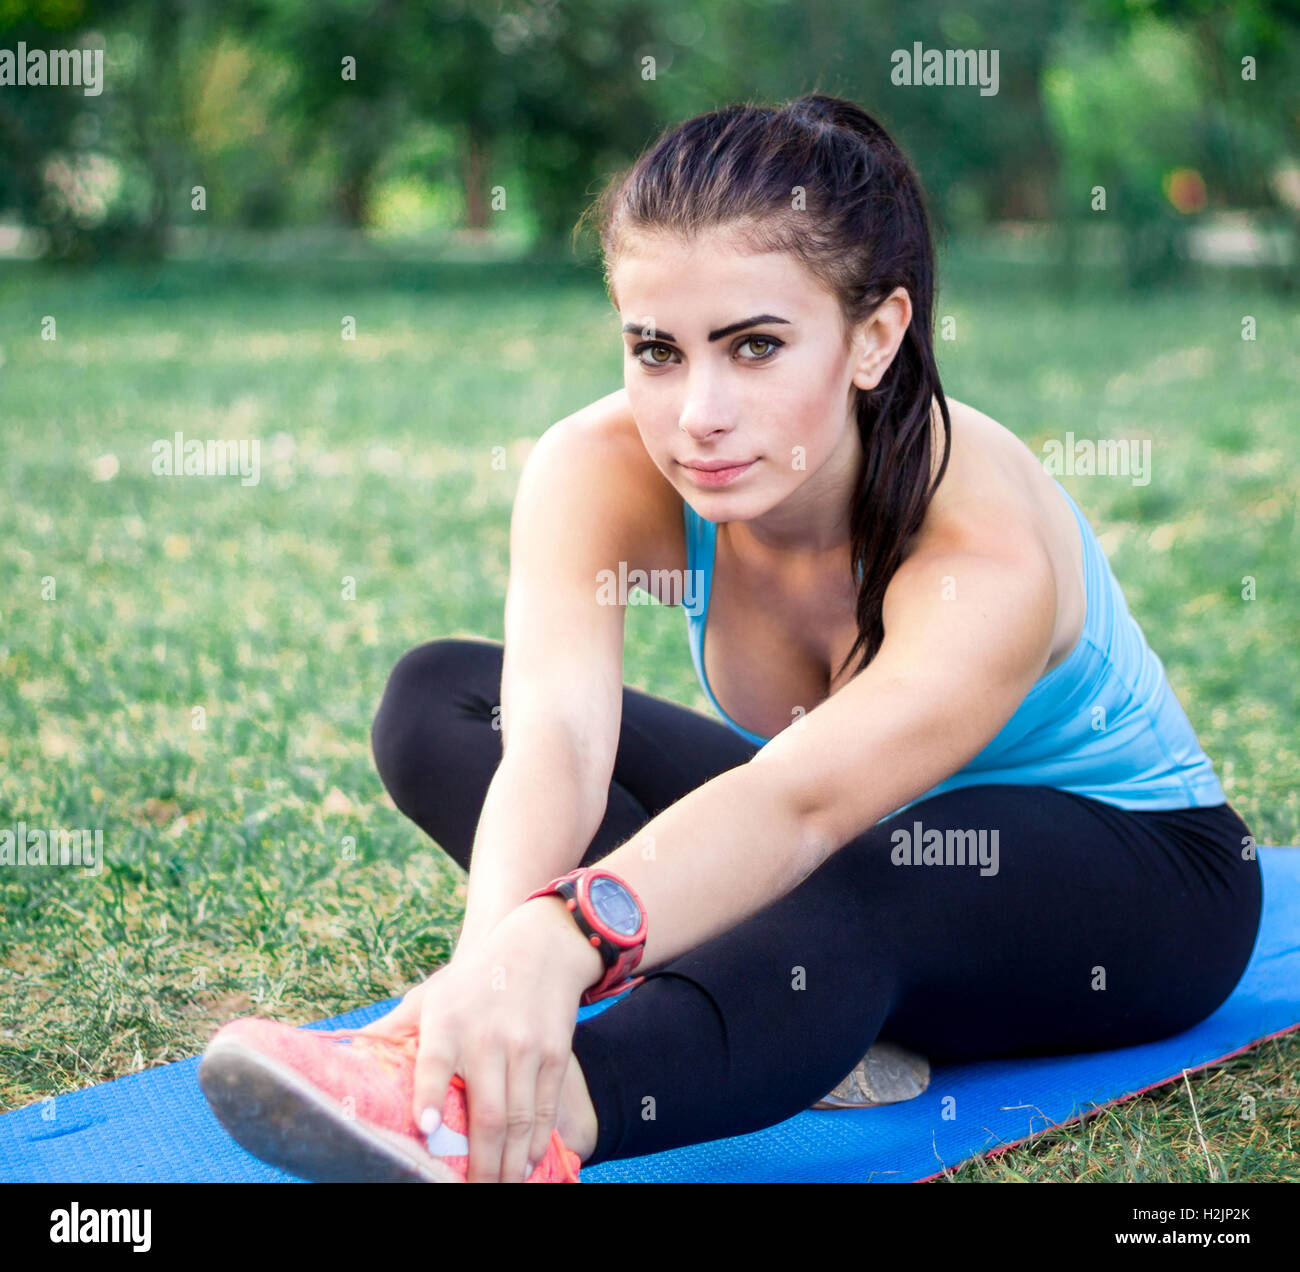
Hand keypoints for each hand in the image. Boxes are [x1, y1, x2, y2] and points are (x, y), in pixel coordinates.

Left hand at [380, 898, 601, 1181]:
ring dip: (510, 1165)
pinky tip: (526, 1165)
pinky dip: (536, 1143)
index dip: (430, 1094)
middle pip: (488, 1112)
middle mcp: (488, 1037)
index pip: (435, 1061)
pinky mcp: (554, 1054)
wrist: (540, 947)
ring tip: (499, 1189)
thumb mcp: (430, 995)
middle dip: (481, 1165)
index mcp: (448, 1022)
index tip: (425, 1126)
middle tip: (471, 1194)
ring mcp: (525, 1048)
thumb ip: (392, 1029)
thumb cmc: (473, 979)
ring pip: (519, 1121)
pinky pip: (544, 1110)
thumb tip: (335, 1052)